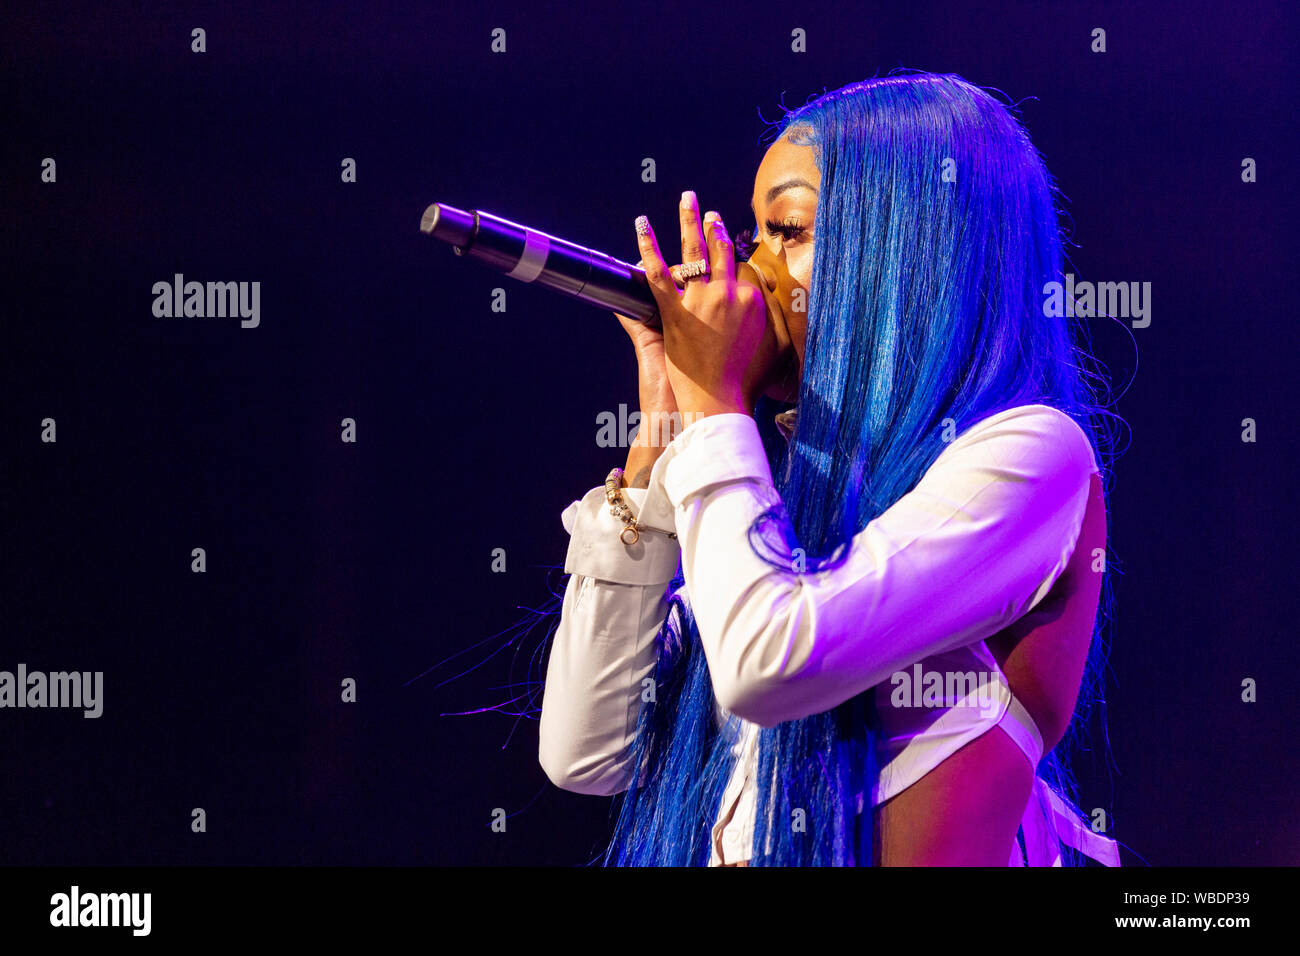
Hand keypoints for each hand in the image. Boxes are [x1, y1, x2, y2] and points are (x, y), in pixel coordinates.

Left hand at [633, 191, 768, 420]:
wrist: (719, 402)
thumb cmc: (746, 383)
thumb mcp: (774, 350)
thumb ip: (777, 323)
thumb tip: (775, 303)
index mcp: (753, 301)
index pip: (743, 267)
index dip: (735, 257)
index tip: (731, 248)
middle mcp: (729, 294)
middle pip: (722, 250)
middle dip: (716, 227)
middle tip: (711, 213)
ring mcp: (702, 301)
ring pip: (694, 252)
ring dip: (690, 221)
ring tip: (688, 201)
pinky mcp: (676, 313)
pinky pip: (657, 274)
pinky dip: (648, 246)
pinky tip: (641, 225)